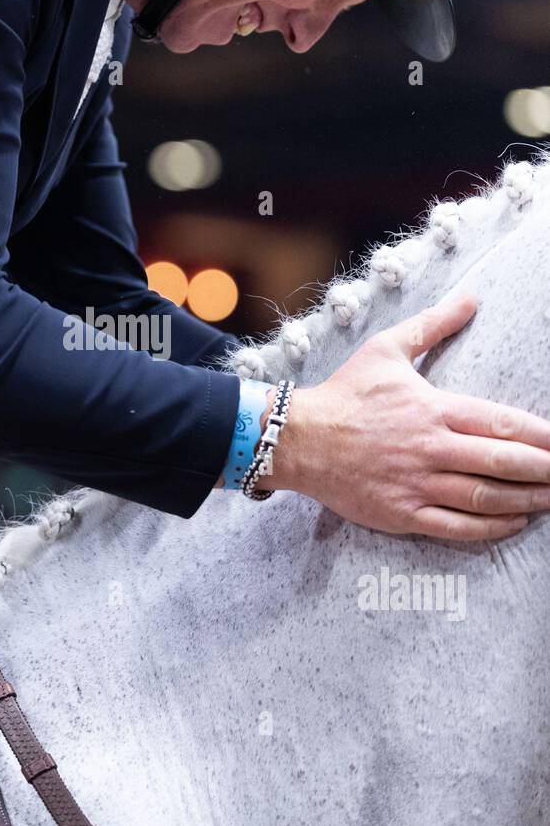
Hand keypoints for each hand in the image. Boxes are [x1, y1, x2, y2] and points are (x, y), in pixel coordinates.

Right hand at [271, 294, 549, 540]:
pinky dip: (491, 527)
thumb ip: (432, 325)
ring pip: (485, 497)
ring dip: (526, 499)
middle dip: (543, 469)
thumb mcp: (386, 349)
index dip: (539, 435)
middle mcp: (431, 448)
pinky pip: (457, 526)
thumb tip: (470, 298)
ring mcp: (418, 483)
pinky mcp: (403, 512)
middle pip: (502, 462)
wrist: (299, 439)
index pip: (500, 423)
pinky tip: (515, 521)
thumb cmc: (345, 394)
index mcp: (433, 408)